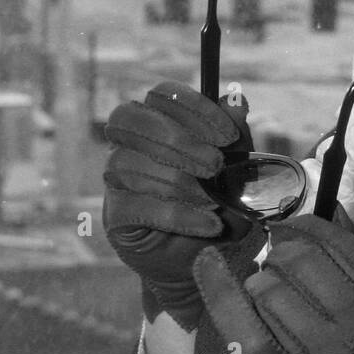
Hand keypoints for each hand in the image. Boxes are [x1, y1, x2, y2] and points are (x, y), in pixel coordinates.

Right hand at [103, 81, 263, 330]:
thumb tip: (236, 98)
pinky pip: (136, 206)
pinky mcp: (116, 216)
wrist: (210, 258)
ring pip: (129, 163)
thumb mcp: (237, 170)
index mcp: (158, 123)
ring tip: (215, 202)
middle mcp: (129, 145)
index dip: (194, 108)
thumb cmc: (221, 205)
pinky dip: (178, 215)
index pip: (161, 95)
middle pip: (128, 118)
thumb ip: (235, 136)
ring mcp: (117, 180)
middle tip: (216, 166)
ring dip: (180, 183)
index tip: (229, 137)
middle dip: (176, 140)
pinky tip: (209, 224)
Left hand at [192, 213, 353, 353]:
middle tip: (273, 276)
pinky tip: (207, 266)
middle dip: (280, 258)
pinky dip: (219, 287)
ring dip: (257, 293)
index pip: (345, 244)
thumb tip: (318, 220)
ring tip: (266, 317)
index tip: (289, 229)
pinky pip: (243, 317)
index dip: (309, 227)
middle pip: (304, 258)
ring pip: (271, 287)